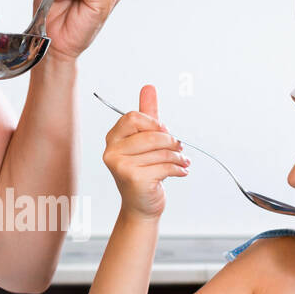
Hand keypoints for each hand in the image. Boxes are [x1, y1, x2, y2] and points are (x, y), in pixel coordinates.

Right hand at [102, 84, 188, 219]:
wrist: (141, 205)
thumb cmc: (143, 171)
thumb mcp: (145, 140)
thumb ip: (147, 115)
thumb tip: (148, 87)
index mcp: (113, 138)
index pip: (134, 117)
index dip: (154, 123)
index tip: (166, 132)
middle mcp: (111, 151)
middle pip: (150, 134)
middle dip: (171, 141)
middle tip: (180, 149)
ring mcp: (120, 166)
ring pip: (160, 151)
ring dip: (179, 157)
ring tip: (183, 162)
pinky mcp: (133, 178)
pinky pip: (164, 166)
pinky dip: (178, 168)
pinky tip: (181, 172)